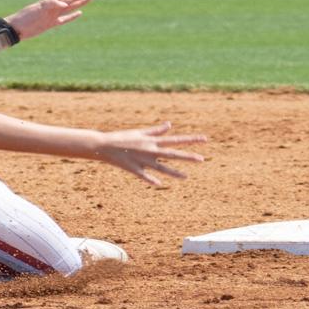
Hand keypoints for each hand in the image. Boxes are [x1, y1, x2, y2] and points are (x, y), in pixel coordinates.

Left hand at [5, 0, 97, 40]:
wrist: (15, 29)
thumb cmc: (24, 18)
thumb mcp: (37, 10)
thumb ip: (50, 5)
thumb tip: (65, 4)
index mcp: (51, 0)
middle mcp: (53, 6)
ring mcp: (53, 15)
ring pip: (71, 7)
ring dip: (81, 2)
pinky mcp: (51, 24)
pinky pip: (65, 19)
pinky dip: (73, 16)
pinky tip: (79, 13)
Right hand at [94, 123, 208, 186]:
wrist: (104, 145)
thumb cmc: (123, 138)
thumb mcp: (141, 132)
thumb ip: (156, 131)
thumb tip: (170, 125)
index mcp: (153, 141)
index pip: (176, 140)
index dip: (190, 140)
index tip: (204, 139)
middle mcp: (150, 150)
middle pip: (172, 154)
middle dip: (187, 156)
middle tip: (202, 159)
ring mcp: (143, 161)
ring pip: (161, 167)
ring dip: (174, 172)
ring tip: (186, 177)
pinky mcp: (134, 169)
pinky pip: (144, 176)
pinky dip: (151, 179)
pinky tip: (159, 184)